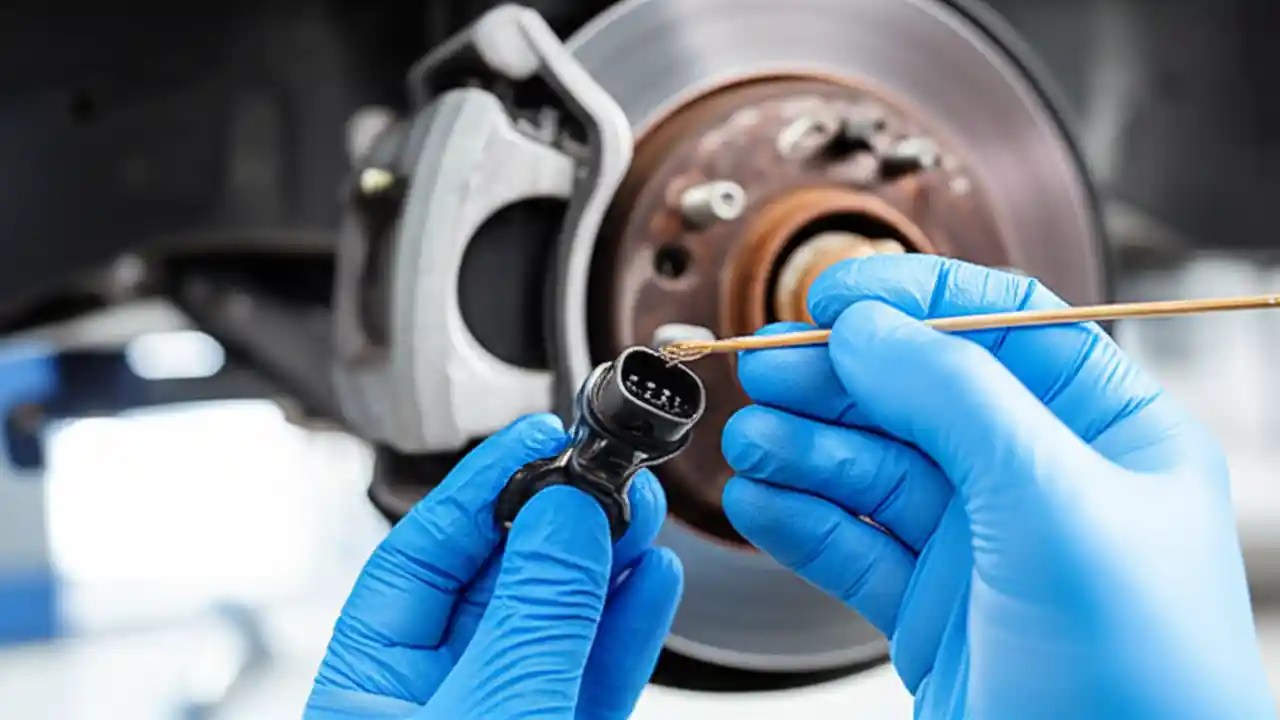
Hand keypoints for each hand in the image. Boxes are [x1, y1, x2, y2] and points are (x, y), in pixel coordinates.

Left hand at [306, 414, 682, 718]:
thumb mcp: (496, 707)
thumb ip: (535, 611)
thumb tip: (564, 512)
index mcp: (370, 686)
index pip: (420, 555)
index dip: (481, 487)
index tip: (537, 438)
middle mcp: (434, 699)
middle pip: (497, 583)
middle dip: (560, 521)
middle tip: (607, 472)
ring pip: (556, 628)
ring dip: (606, 567)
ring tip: (641, 514)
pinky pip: (592, 678)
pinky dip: (627, 632)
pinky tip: (651, 583)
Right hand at [721, 256, 1273, 717]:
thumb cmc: (1139, 683)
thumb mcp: (1054, 506)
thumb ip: (955, 397)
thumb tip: (869, 325)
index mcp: (1108, 434)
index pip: (1003, 326)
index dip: (914, 298)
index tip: (833, 295)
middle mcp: (1042, 482)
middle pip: (920, 394)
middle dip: (838, 378)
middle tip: (765, 365)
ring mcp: (981, 549)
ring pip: (874, 471)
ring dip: (805, 449)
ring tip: (752, 439)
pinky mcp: (929, 610)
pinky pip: (851, 543)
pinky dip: (800, 519)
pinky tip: (761, 501)